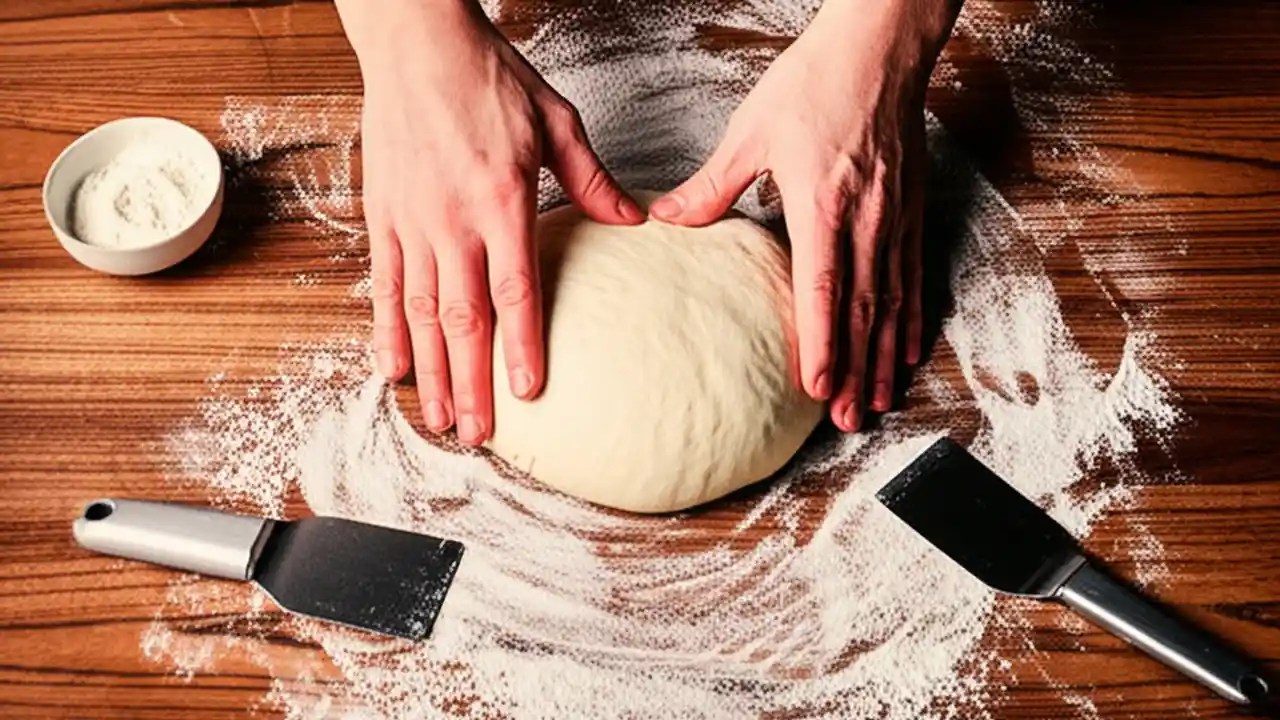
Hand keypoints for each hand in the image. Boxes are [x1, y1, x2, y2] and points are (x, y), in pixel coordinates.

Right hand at [337, 0, 642, 443]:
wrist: (416, 43)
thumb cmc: (488, 77)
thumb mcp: (556, 120)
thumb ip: (592, 179)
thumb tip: (633, 220)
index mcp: (502, 201)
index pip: (514, 291)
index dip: (522, 347)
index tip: (529, 393)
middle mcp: (452, 221)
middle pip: (463, 319)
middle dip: (472, 382)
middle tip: (479, 434)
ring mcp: (412, 221)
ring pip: (419, 312)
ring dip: (431, 371)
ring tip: (441, 418)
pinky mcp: (383, 216)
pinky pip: (383, 284)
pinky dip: (386, 329)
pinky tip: (392, 366)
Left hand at [651, 0, 956, 430]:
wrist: (880, 47)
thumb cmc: (816, 82)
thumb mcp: (751, 130)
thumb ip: (710, 186)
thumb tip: (666, 219)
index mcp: (823, 202)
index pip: (824, 288)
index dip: (821, 341)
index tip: (816, 386)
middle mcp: (867, 218)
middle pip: (863, 310)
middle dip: (854, 370)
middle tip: (846, 419)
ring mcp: (895, 216)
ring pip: (894, 301)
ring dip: (884, 357)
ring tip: (877, 401)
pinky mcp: (911, 209)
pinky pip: (914, 276)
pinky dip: (910, 318)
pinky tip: (905, 348)